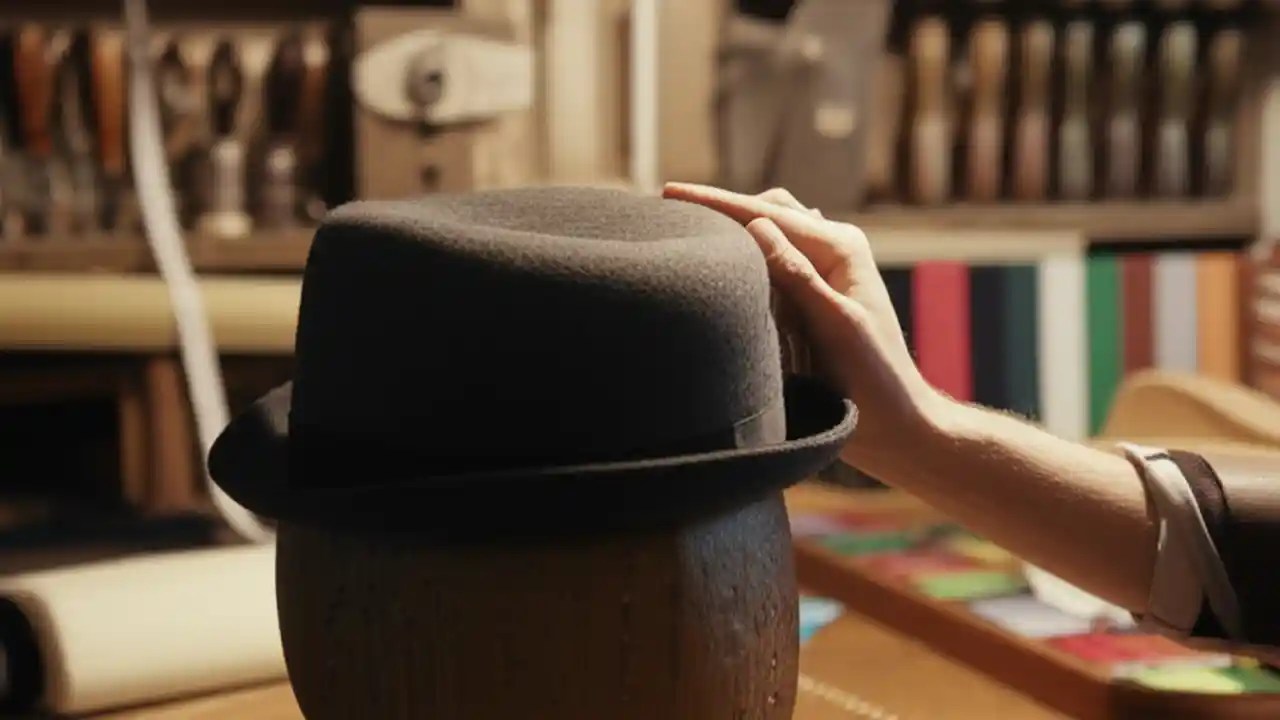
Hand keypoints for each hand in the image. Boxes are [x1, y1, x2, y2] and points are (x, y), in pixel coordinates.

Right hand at [662, 183, 943, 466]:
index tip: (668, 191)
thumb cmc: (871, 378)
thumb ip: (796, 274)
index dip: (715, 202)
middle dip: (721, 207)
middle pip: (767, 210)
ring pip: (769, 230)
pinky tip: (723, 260)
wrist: (895, 423)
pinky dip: (746, 255)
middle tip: (670, 206)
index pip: (768, 213)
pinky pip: (772, 260)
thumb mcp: (833, 324)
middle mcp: (833, 249)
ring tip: (690, 226)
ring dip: (733, 226)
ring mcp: (823, 270)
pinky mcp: (813, 295)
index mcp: (840, 247)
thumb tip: (755, 225)